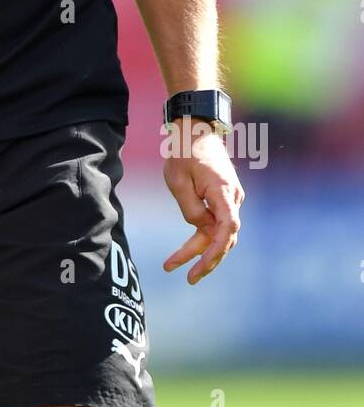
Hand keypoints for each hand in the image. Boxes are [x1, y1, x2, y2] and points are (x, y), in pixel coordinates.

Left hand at [162, 119, 244, 283]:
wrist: (195, 128)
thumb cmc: (184, 152)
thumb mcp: (178, 182)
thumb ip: (191, 210)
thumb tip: (201, 231)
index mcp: (224, 193)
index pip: (227, 231)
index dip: (215, 253)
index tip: (200, 267)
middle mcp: (233, 198)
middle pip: (224, 237)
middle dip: (206, 260)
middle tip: (187, 278)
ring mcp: (231, 198)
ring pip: (218, 232)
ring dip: (200, 249)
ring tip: (174, 264)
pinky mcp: (224, 197)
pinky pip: (216, 222)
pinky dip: (202, 236)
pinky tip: (186, 249)